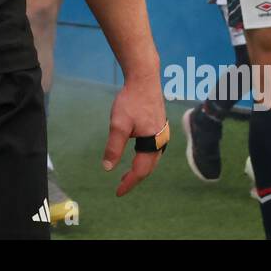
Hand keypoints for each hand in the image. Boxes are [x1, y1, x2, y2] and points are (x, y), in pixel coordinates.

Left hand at [101, 77, 165, 195]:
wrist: (144, 79)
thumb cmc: (131, 101)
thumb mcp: (118, 125)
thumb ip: (113, 147)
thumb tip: (108, 168)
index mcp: (152, 143)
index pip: (140, 171)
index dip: (129, 183)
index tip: (118, 192)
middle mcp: (161, 141)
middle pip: (149, 167)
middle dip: (135, 178)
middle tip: (121, 186)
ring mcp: (163, 133)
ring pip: (152, 158)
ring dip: (140, 168)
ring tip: (127, 174)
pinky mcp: (160, 126)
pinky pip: (154, 148)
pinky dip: (144, 157)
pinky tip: (136, 154)